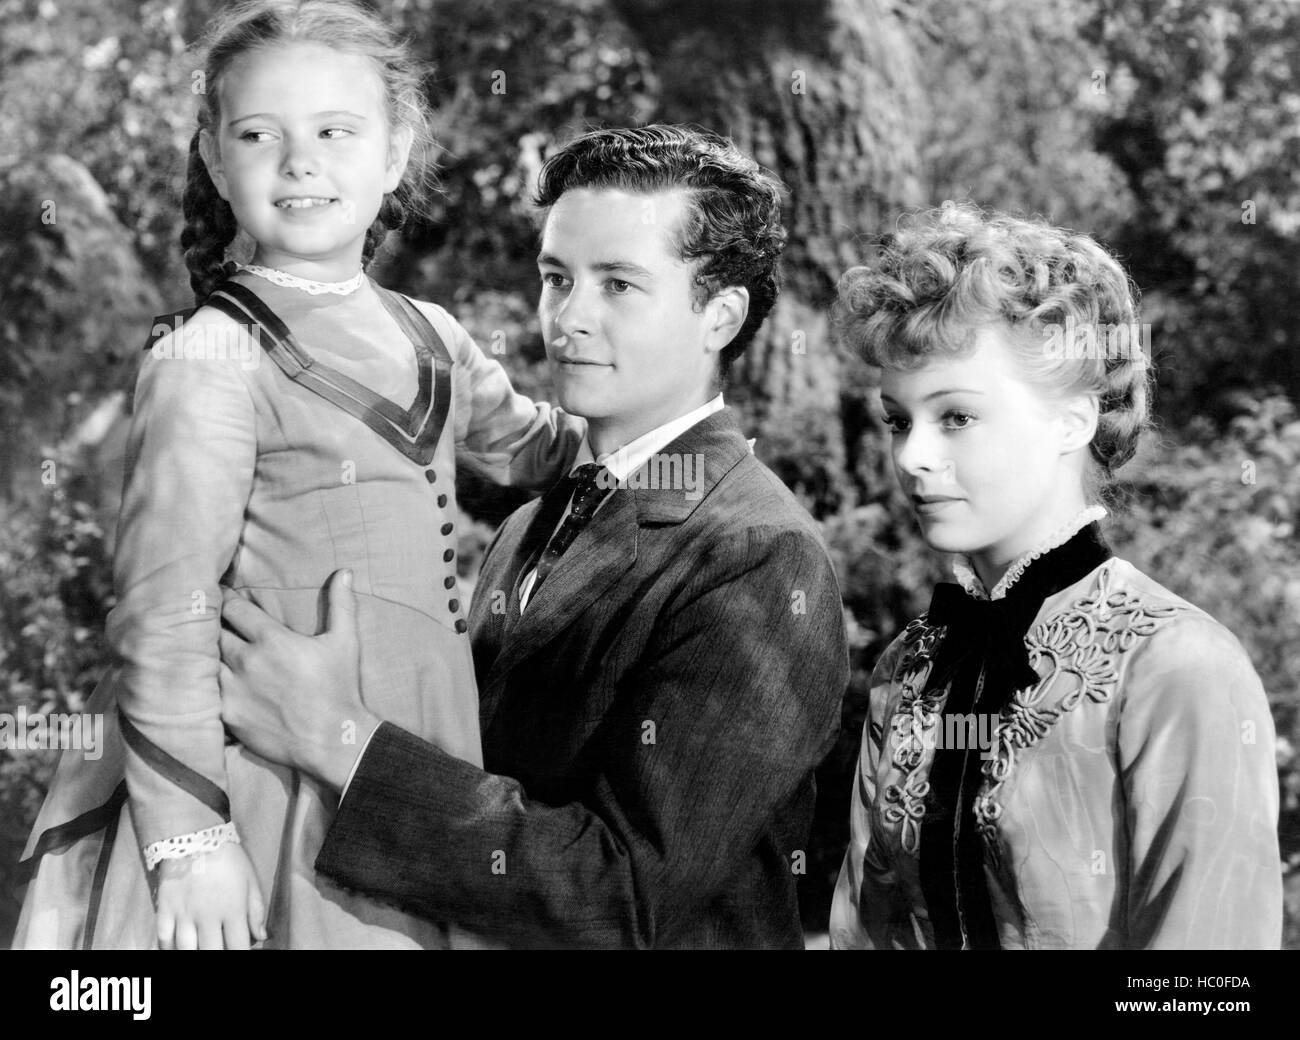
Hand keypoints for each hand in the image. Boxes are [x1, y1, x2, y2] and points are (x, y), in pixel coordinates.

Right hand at [155, 841, 266, 949]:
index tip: (239, 950)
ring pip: (187, 950)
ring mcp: (184, 915)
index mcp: (232, 909)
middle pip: (212, 952)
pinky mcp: (165, 909)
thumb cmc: (228, 858)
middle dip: (218, 956)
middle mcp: (208, 917)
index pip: (238, 947)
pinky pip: (163, 939)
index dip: (240, 954)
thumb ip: (256, 910)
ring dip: (194, 954)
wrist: (194, 837)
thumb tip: (262, 936)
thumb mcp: (250, 880)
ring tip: (200, 949)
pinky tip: (176, 949)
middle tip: (219, 949)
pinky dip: (168, 949)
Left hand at [219, 570, 378, 789]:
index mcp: (272, 639)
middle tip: (209, 620)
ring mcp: (232, 689)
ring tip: (202, 651)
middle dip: (211, 624)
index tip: (224, 597)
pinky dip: (203, 685)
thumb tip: (344, 572)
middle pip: (211, 631)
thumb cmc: (340, 689)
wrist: (332, 740)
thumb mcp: (345, 642)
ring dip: (204, 654)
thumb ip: (341, 604)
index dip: (227, 600)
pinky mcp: (227, 715)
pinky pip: (204, 693)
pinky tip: (203, 683)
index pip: (232, 608)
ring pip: (202, 661)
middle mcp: (246, 660)